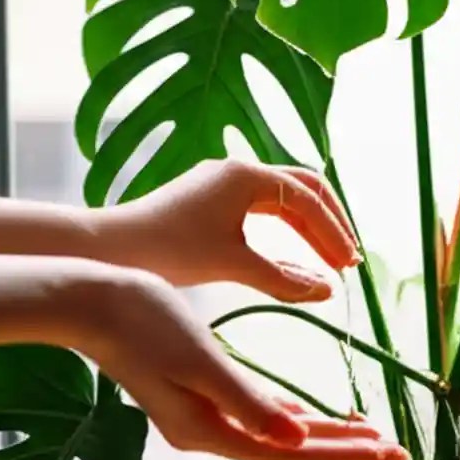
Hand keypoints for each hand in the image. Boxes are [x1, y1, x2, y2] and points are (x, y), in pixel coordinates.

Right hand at [77, 267, 407, 459]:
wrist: (89, 297)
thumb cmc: (143, 319)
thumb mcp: (199, 358)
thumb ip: (247, 400)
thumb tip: (297, 432)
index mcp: (207, 427)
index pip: (290, 453)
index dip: (341, 455)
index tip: (387, 450)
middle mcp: (206, 430)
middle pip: (289, 450)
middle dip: (345, 451)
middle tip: (397, 449)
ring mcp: (200, 414)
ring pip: (278, 433)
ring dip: (324, 434)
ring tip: (369, 434)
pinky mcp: (197, 392)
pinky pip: (259, 414)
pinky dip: (291, 416)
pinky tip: (310, 414)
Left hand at [98, 159, 359, 299]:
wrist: (109, 249)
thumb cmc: (167, 251)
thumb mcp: (232, 265)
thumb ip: (284, 278)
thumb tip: (327, 290)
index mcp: (247, 176)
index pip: (309, 199)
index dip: (335, 233)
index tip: (349, 266)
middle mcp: (238, 170)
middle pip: (304, 188)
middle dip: (330, 221)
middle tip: (348, 258)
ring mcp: (222, 182)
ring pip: (283, 197)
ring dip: (309, 225)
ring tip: (328, 258)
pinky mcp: (210, 199)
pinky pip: (262, 207)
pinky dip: (284, 229)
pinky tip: (291, 254)